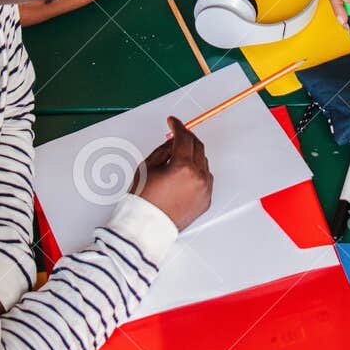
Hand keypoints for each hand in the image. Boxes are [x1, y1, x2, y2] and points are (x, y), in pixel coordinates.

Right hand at [135, 115, 212, 230]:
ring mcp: (204, 190)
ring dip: (193, 155)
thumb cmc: (143, 201)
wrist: (146, 227)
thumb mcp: (148, 167)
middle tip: (177, 134)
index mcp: (183, 167)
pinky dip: (197, 172)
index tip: (173, 122)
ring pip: (203, 162)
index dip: (177, 126)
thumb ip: (164, 150)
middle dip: (187, 138)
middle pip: (198, 147)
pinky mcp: (205, 200)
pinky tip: (184, 174)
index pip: (184, 138)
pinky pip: (205, 179)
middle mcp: (198, 178)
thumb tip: (173, 141)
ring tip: (177, 158)